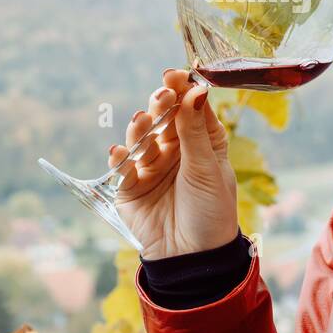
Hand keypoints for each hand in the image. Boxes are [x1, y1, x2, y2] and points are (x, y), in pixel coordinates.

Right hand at [108, 69, 239, 260]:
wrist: (195, 258)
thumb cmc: (212, 211)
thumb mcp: (207, 169)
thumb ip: (195, 131)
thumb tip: (196, 89)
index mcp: (202, 142)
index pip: (190, 108)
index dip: (183, 90)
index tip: (176, 74)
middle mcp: (175, 150)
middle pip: (164, 120)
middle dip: (161, 105)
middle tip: (162, 94)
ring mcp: (151, 168)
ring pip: (141, 140)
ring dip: (140, 129)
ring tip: (143, 120)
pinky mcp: (131, 188)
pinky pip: (123, 169)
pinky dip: (120, 160)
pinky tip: (120, 152)